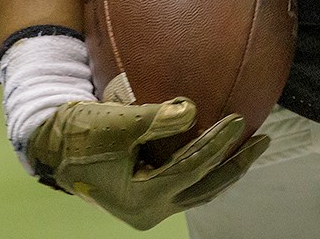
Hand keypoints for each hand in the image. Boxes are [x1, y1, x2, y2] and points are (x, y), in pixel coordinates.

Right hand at [25, 97, 268, 229]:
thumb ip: (153, 118)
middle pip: (205, 187)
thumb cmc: (81, 133)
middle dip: (236, 165)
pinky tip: (222, 146)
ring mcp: (151, 204)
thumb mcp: (114, 123)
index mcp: (141, 198)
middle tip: (264, 139)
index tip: (239, 119)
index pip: (191, 170)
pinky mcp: (150, 192)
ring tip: (252, 144)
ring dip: (226, 167)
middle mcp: (150, 209)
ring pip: (200, 188)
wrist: (55, 144)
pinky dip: (207, 165)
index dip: (217, 145)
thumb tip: (191, 110)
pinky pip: (188, 181)